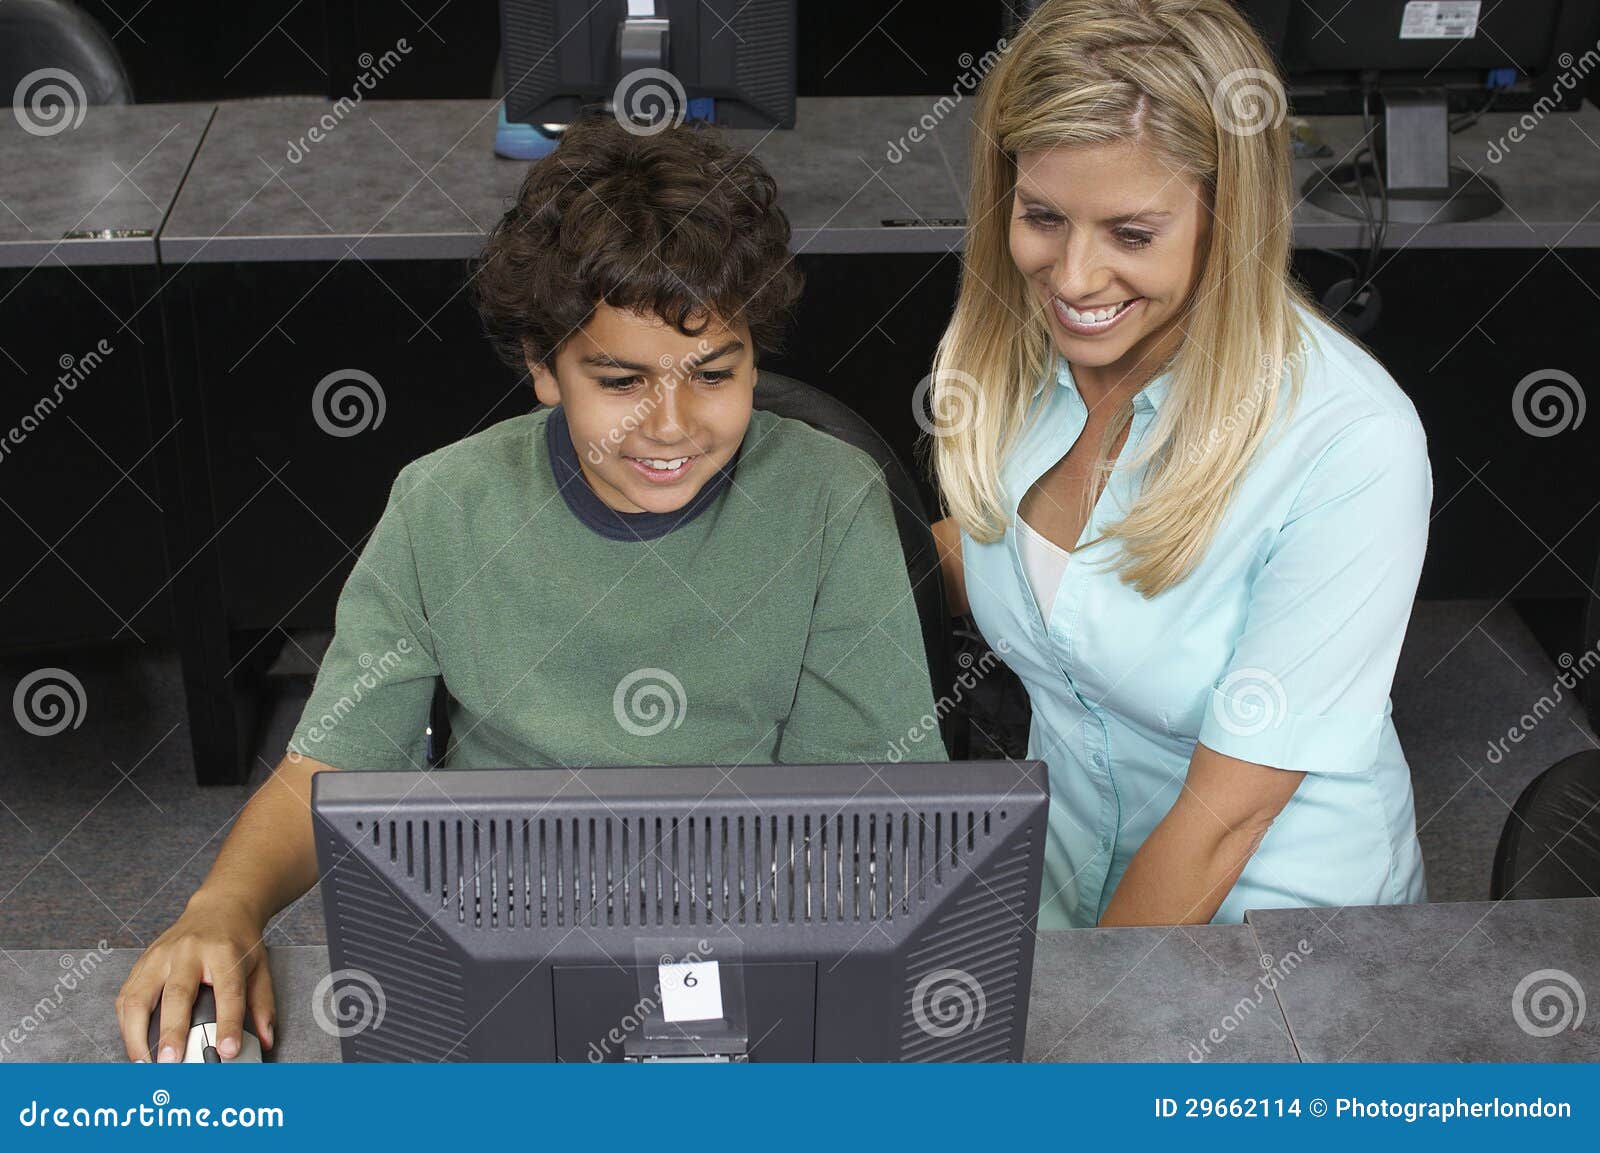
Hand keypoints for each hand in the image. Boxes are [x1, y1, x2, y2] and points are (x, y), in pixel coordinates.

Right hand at [114, 891, 274, 1061]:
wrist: (220, 906)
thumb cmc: (238, 941)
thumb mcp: (260, 968)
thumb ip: (263, 1006)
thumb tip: (265, 1041)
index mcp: (224, 953)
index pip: (228, 992)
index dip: (228, 1024)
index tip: (228, 1051)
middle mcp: (189, 952)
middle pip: (177, 995)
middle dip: (171, 1033)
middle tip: (171, 1064)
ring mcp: (161, 955)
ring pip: (138, 997)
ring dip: (136, 1036)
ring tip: (144, 1064)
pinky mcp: (143, 961)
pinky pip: (125, 996)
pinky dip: (125, 1026)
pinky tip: (133, 1044)